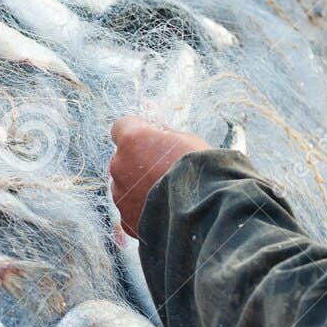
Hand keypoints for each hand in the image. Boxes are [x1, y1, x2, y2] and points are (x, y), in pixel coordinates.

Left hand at [109, 115, 210, 236]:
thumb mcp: (185, 139)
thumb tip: (149, 107)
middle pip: (122, 158)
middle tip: (165, 168)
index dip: (137, 130)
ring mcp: (120, 195)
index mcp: (132, 140)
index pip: (121, 126)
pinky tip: (164, 209)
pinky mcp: (126, 219)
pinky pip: (131, 208)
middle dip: (138, 160)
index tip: (152, 137)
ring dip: (139, 185)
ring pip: (124, 184)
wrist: (208, 213)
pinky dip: (143, 208)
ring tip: (168, 192)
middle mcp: (118, 166)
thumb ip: (161, 128)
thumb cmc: (201, 170)